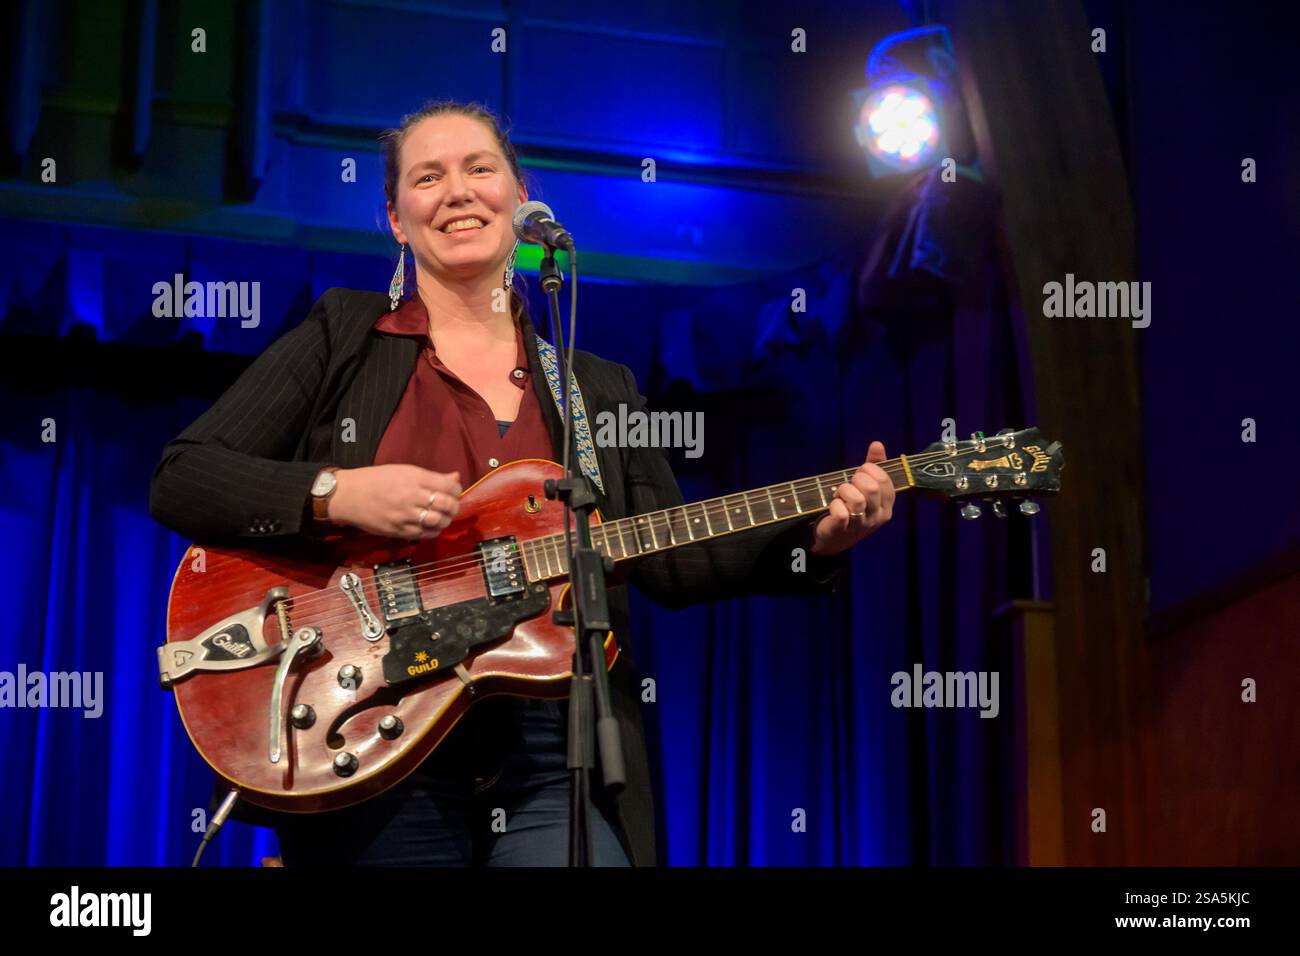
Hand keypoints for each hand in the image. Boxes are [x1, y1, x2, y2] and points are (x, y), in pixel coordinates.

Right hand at [326, 464, 462, 539]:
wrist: (348, 495)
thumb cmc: (375, 480)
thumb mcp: (404, 470)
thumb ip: (431, 477)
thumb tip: (455, 478)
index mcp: (414, 478)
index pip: (449, 487)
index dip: (457, 491)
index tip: (454, 492)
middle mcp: (412, 497)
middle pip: (447, 506)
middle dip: (454, 507)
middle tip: (451, 506)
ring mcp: (405, 516)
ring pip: (439, 522)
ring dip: (445, 520)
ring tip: (442, 517)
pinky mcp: (399, 530)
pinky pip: (425, 534)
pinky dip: (433, 531)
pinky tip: (431, 526)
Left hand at [809, 440, 894, 556]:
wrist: (833, 539)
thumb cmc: (851, 508)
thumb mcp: (865, 486)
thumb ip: (874, 466)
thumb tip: (877, 444)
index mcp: (887, 504)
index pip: (884, 479)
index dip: (868, 470)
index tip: (859, 474)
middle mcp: (878, 516)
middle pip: (871, 487)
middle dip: (855, 480)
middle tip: (848, 486)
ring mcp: (861, 525)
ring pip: (857, 500)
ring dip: (843, 491)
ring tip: (839, 496)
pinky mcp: (842, 530)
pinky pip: (841, 513)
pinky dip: (834, 505)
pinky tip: (833, 506)